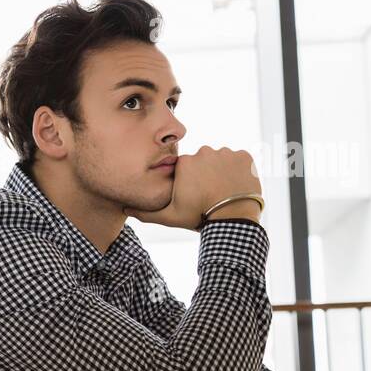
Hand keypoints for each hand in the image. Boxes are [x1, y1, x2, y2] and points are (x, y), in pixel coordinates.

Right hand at [124, 146, 262, 229]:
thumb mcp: (169, 217)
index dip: (189, 182)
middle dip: (205, 175)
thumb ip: (146, 212)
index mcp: (185, 163)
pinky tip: (235, 186)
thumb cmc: (199, 216)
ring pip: (221, 160)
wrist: (233, 219)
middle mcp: (204, 152)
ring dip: (222, 172)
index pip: (185, 168)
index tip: (195, 195)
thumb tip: (125, 209)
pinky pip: (239, 161)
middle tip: (209, 195)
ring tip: (223, 192)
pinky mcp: (244, 156)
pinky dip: (238, 171)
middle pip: (203, 162)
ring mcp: (226, 153)